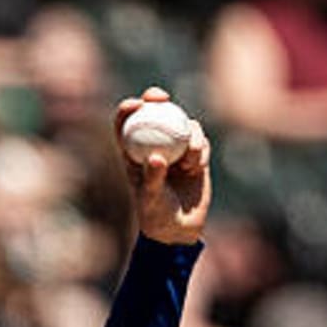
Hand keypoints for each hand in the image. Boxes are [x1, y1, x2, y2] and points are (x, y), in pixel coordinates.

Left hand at [115, 87, 210, 244]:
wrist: (178, 229)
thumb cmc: (155, 215)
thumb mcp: (150, 198)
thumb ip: (152, 178)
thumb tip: (155, 157)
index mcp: (133, 153)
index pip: (126, 124)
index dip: (128, 108)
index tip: (136, 103)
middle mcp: (154, 146)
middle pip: (154, 113)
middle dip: (156, 98)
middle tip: (161, 97)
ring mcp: (176, 149)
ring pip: (182, 124)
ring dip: (188, 133)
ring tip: (189, 159)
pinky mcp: (196, 156)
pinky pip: (201, 141)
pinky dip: (201, 149)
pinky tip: (197, 165)